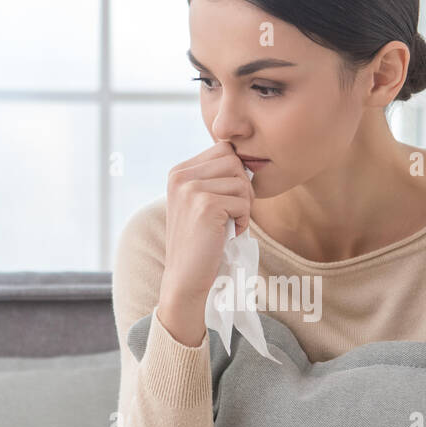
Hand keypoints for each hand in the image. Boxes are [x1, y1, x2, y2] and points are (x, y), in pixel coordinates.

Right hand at [155, 141, 255, 346]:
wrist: (185, 277)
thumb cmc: (200, 241)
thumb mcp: (199, 201)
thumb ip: (214, 177)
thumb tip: (246, 156)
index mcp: (178, 172)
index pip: (223, 149)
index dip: (235, 173)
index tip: (227, 199)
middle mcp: (181, 176)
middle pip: (234, 161)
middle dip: (242, 188)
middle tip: (232, 213)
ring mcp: (191, 190)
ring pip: (241, 182)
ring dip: (243, 206)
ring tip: (228, 224)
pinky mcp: (206, 206)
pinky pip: (243, 202)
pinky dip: (243, 220)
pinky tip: (228, 233)